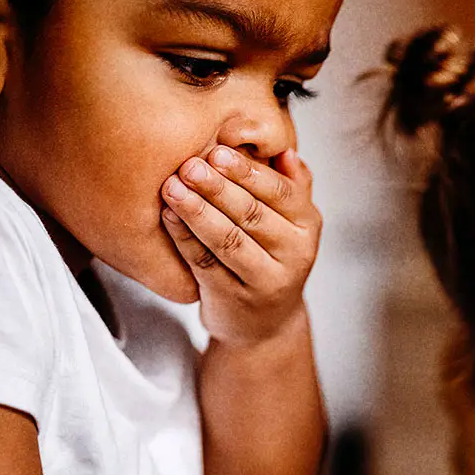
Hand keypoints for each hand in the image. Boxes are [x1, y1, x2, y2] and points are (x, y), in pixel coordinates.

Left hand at [160, 145, 321, 346]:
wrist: (265, 324)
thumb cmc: (272, 257)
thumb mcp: (291, 223)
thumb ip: (292, 186)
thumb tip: (286, 151)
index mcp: (308, 226)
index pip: (280, 193)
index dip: (247, 172)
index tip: (218, 150)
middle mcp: (294, 254)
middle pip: (252, 215)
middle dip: (217, 187)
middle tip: (188, 164)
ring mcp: (265, 280)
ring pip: (228, 240)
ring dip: (197, 211)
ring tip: (171, 187)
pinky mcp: (234, 299)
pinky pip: (205, 263)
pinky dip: (184, 238)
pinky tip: (167, 216)